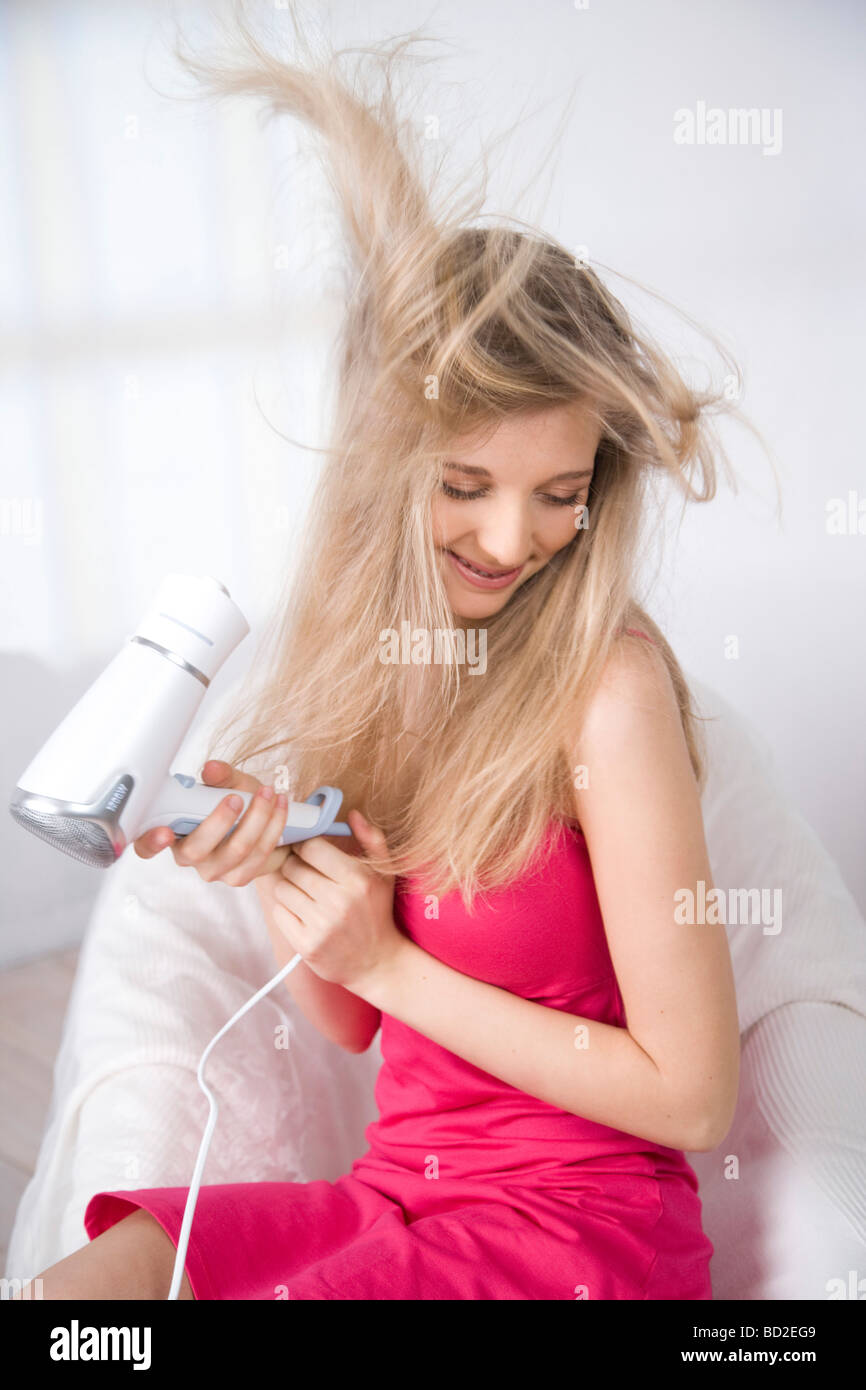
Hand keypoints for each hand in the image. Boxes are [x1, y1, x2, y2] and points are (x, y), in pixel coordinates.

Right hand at [133, 760, 293, 883]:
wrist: (266, 824)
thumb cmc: (238, 801)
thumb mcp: (228, 784)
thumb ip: (220, 776)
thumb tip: (212, 768)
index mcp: (173, 832)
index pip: (147, 845)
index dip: (150, 842)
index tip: (164, 832)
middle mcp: (189, 856)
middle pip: (196, 849)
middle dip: (219, 821)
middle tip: (236, 798)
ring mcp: (214, 870)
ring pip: (235, 850)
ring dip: (257, 818)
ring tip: (268, 792)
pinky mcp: (239, 877)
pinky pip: (259, 855)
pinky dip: (273, 826)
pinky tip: (280, 805)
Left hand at [254, 809, 404, 995]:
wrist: (377, 962)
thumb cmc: (377, 912)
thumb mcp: (383, 874)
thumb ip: (371, 839)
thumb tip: (351, 813)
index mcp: (357, 879)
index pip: (311, 847)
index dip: (305, 846)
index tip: (307, 851)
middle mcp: (339, 901)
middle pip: (292, 867)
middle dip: (295, 866)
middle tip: (305, 873)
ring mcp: (321, 925)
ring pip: (281, 889)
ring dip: (289, 888)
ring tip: (305, 894)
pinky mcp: (306, 945)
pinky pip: (279, 913)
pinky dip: (286, 910)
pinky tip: (302, 913)